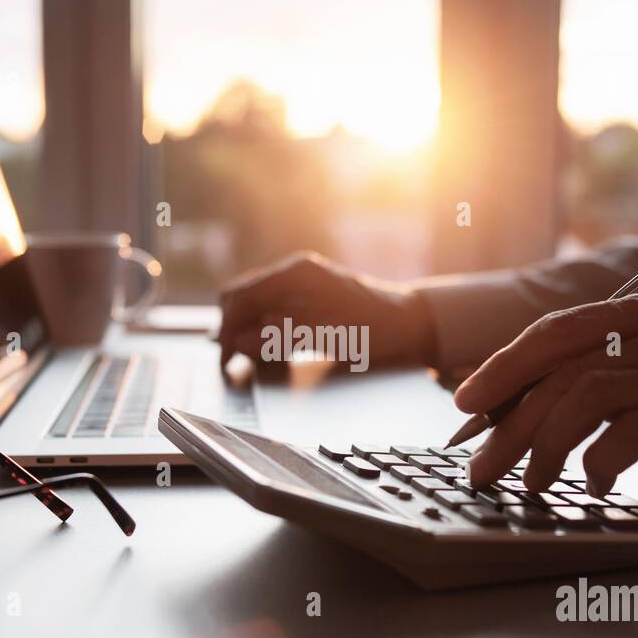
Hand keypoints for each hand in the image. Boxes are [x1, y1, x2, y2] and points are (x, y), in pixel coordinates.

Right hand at [217, 251, 435, 369]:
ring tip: (251, 361)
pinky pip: (270, 310)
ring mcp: (298, 283)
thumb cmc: (375, 328)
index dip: (227, 331)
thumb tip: (240, 343)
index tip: (226, 361)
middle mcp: (293, 273)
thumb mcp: (325, 337)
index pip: (240, 298)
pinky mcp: (305, 297)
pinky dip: (262, 331)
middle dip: (232, 329)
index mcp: (295, 275)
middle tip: (234, 364)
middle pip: (240, 297)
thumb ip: (279, 337)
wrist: (411, 324)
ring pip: (252, 305)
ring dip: (246, 331)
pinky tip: (270, 351)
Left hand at [454, 291, 637, 525]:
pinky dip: (597, 462)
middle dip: (510, 420)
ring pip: (588, 395)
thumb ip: (588, 383)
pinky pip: (629, 433)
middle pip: (565, 366)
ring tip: (531, 483)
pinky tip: (593, 484)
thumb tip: (496, 411)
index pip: (558, 330)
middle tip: (481, 465)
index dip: (504, 365)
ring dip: (544, 446)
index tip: (463, 402)